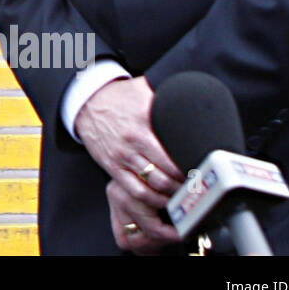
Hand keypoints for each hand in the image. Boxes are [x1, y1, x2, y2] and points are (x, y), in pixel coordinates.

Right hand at [75, 76, 183, 248]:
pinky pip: (133, 190)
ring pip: (150, 186)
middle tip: (198, 188)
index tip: (202, 171)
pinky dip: (150, 199)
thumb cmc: (119, 97)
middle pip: (164, 175)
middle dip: (183, 185)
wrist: (86, 103)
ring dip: (169, 195)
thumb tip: (192, 94)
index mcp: (142, 124)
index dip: (190, 167)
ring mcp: (121, 157)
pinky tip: (162, 200)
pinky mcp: (112, 166)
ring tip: (183, 196)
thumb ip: (166, 94)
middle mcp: (131, 143)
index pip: (171, 154)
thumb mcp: (143, 89)